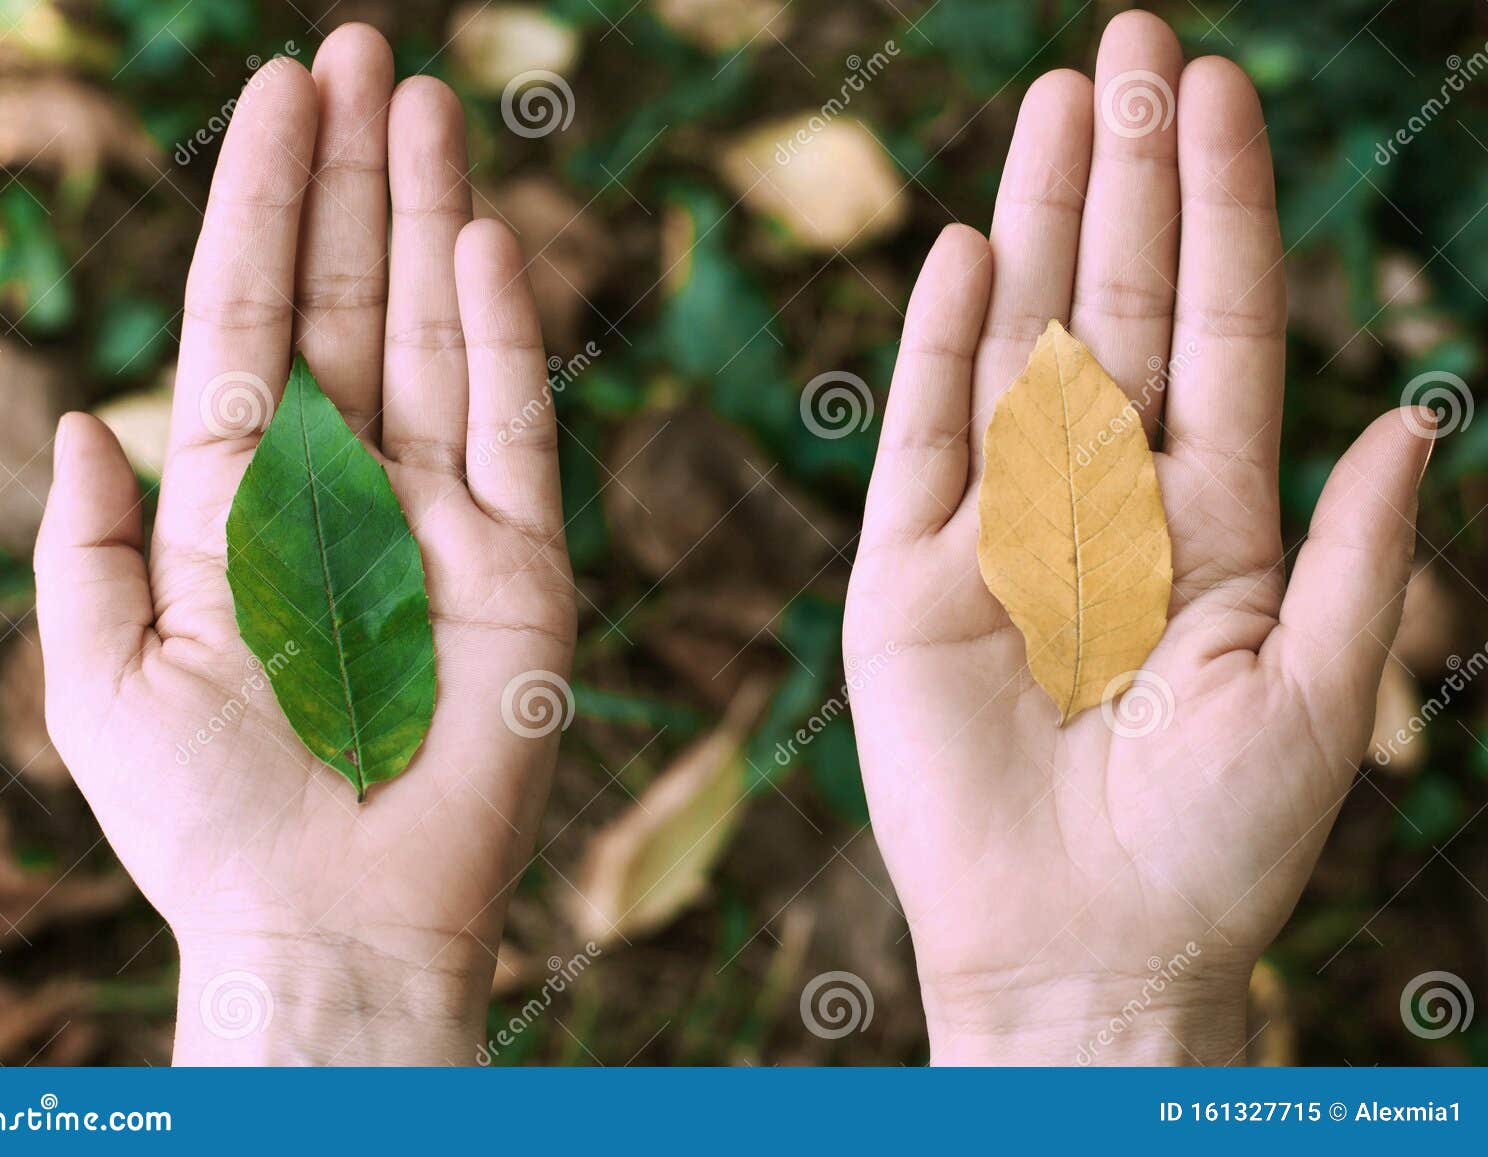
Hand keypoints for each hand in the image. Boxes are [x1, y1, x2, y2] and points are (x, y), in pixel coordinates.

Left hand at [34, 26, 574, 1064]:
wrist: (326, 921)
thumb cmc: (208, 820)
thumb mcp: (101, 680)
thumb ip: (88, 545)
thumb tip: (91, 417)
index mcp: (239, 501)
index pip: (248, 318)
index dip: (258, 204)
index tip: (276, 91)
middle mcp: (345, 487)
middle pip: (347, 300)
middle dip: (349, 178)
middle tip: (362, 52)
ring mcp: (439, 518)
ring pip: (434, 336)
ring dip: (426, 219)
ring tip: (424, 104)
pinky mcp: (521, 564)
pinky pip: (510, 427)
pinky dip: (498, 336)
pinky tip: (478, 243)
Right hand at [845, 11, 1432, 1064]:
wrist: (1085, 946)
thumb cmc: (1215, 847)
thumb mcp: (1317, 697)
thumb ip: (1362, 554)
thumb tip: (1420, 409)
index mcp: (1212, 521)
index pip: (1216, 329)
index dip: (1222, 211)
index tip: (1225, 90)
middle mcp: (1103, 501)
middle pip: (1114, 303)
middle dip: (1126, 173)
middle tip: (1130, 40)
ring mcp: (1000, 530)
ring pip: (1017, 342)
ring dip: (1034, 222)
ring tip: (1053, 101)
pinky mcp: (909, 577)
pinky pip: (922, 441)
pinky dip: (938, 348)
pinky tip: (961, 252)